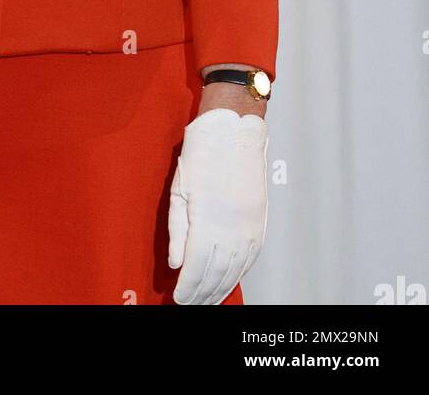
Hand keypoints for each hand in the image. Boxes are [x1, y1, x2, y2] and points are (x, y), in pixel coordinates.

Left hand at [167, 107, 268, 304]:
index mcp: (208, 221)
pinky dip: (238, 274)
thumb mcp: (180, 189)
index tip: (178, 298)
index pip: (196, 268)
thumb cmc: (202, 154)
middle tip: (190, 305)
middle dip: (202, 294)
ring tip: (207, 301)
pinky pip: (250, 258)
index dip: (187, 288)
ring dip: (220, 289)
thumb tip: (176, 264)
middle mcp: (232, 229)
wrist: (235, 132)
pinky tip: (229, 282)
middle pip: (216, 274)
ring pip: (235, 270)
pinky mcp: (260, 223)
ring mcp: (249, 227)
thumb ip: (178, 230)